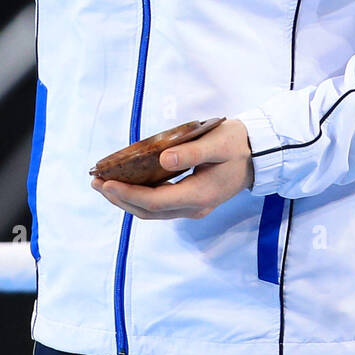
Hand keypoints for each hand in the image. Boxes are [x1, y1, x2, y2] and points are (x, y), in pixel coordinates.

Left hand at [90, 118, 253, 219]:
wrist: (259, 155)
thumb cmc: (237, 144)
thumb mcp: (217, 143)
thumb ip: (191, 153)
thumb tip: (163, 160)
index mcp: (198, 195)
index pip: (154, 200)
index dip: (127, 193)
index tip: (105, 182)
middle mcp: (193, 207)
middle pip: (147, 211)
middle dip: (119, 198)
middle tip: (95, 182)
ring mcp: (192, 207)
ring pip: (151, 211)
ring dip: (126, 200)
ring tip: (103, 185)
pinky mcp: (191, 201)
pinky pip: (159, 205)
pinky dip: (138, 197)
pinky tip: (126, 184)